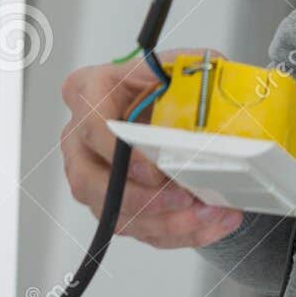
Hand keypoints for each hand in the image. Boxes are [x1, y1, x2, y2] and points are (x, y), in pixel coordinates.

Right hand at [60, 53, 244, 247]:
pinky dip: (177, 232)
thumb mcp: (178, 64)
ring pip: (115, 215)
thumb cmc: (162, 79)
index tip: (153, 168)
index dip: (120, 152)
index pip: (93, 126)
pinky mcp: (113, 205)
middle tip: (182, 199)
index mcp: (90, 92)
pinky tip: (209, 224)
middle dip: (140, 199)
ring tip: (207, 214)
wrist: (165, 99)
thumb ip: (193, 73)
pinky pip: (139, 229)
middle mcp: (81, 139)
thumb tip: (214, 95)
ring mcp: (93, 176)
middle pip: (91, 182)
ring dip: (165, 222)